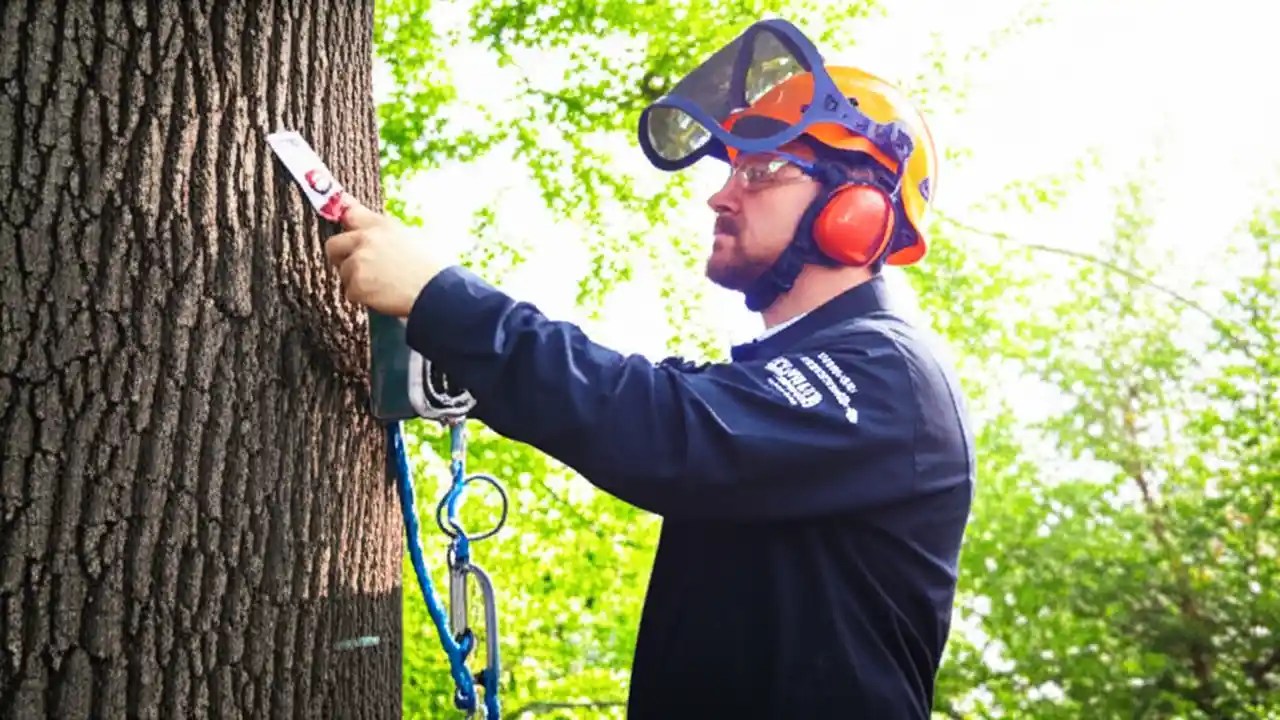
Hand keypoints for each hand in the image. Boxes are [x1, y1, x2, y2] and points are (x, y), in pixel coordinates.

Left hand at [323, 199, 450, 317]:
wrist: (436, 292)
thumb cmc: (432, 269)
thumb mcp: (411, 239)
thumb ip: (386, 236)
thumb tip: (373, 237)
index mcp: (382, 225)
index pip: (350, 213)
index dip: (345, 224)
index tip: (343, 228)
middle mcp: (367, 239)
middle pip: (333, 245)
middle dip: (340, 258)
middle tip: (355, 269)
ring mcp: (359, 261)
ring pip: (343, 273)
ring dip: (357, 282)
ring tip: (382, 286)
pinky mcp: (357, 284)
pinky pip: (351, 293)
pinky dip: (364, 299)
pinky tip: (383, 296)